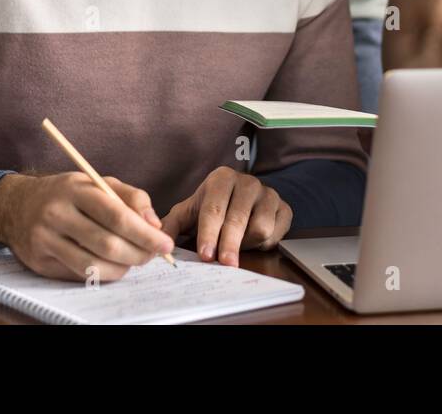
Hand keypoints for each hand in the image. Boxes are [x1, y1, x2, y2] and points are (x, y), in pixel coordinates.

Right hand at [0, 172, 173, 281]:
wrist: (15, 205)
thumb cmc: (66, 193)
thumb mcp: (97, 182)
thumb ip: (131, 198)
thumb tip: (154, 224)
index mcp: (75, 189)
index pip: (116, 216)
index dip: (145, 234)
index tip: (165, 243)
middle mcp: (57, 214)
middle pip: (107, 244)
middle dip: (138, 254)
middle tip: (153, 255)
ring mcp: (45, 240)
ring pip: (93, 265)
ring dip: (122, 268)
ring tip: (133, 261)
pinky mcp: (40, 262)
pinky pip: (78, 275)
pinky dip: (102, 273)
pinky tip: (111, 265)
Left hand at [159, 167, 291, 266]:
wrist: (242, 197)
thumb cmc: (211, 206)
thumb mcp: (188, 212)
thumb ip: (170, 226)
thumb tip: (157, 242)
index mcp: (221, 178)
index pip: (214, 208)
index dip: (209, 233)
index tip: (206, 254)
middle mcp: (247, 182)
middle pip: (238, 219)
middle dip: (229, 243)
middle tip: (224, 263)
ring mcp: (268, 194)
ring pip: (260, 227)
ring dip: (246, 244)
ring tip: (236, 246)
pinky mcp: (284, 207)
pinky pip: (277, 232)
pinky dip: (265, 244)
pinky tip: (252, 242)